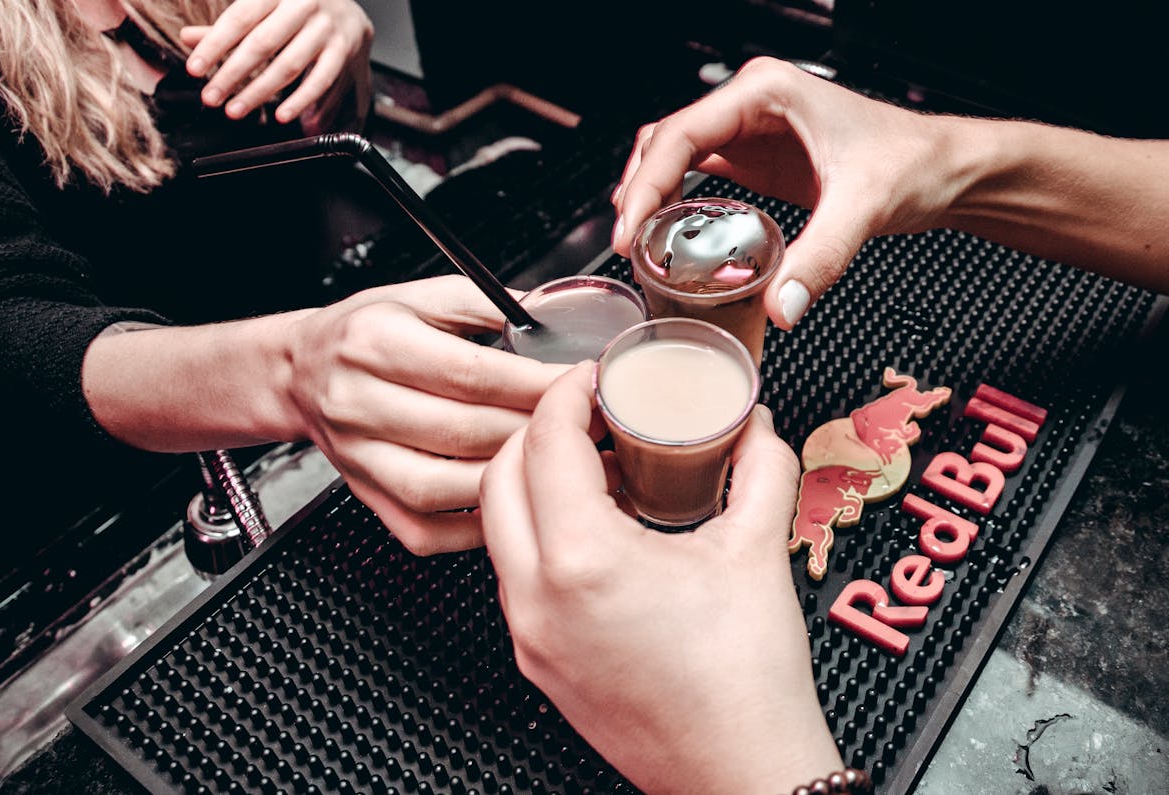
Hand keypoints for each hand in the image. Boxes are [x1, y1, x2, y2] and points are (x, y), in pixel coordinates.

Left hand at [182, 0, 373, 131]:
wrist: (350, 9)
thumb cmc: (298, 10)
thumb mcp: (264, 8)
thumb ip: (230, 26)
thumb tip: (189, 39)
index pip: (240, 18)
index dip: (215, 45)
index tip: (194, 69)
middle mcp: (303, 3)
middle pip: (263, 43)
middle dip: (232, 74)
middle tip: (211, 97)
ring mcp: (326, 27)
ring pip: (289, 65)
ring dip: (259, 92)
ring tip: (235, 109)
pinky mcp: (343, 50)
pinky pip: (320, 80)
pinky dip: (300, 100)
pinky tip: (282, 115)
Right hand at [285, 275, 565, 554]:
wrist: (300, 374)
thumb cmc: (366, 333)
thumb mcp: (420, 297)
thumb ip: (484, 305)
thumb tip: (548, 318)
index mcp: (376, 343)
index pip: (470, 374)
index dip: (535, 384)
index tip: (580, 385)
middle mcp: (360, 402)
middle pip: (465, 431)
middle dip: (537, 433)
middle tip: (589, 429)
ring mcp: (359, 458)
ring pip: (447, 487)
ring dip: (512, 481)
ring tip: (559, 467)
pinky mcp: (366, 497)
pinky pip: (427, 529)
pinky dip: (475, 525)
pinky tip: (511, 504)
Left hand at [479, 363, 842, 792]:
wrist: (740, 774)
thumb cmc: (746, 683)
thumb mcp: (757, 551)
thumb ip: (760, 468)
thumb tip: (753, 423)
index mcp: (582, 561)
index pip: (545, 442)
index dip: (568, 393)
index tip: (595, 378)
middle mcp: (536, 598)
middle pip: (499, 475)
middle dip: (537, 429)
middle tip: (589, 412)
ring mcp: (528, 633)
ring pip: (498, 526)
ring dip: (533, 481)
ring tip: (597, 465)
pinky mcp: (536, 659)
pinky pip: (515, 572)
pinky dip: (540, 532)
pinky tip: (596, 528)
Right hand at [611, 56, 968, 329]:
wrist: (944, 169)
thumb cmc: (913, 161)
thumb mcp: (865, 207)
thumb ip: (820, 258)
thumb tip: (780, 306)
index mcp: (766, 92)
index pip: (680, 134)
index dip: (645, 184)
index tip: (629, 230)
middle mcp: (750, 104)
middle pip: (664, 143)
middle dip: (637, 192)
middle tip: (626, 247)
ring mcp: (749, 130)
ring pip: (672, 155)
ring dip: (649, 194)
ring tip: (635, 243)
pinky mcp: (755, 158)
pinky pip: (695, 173)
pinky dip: (673, 201)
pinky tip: (666, 233)